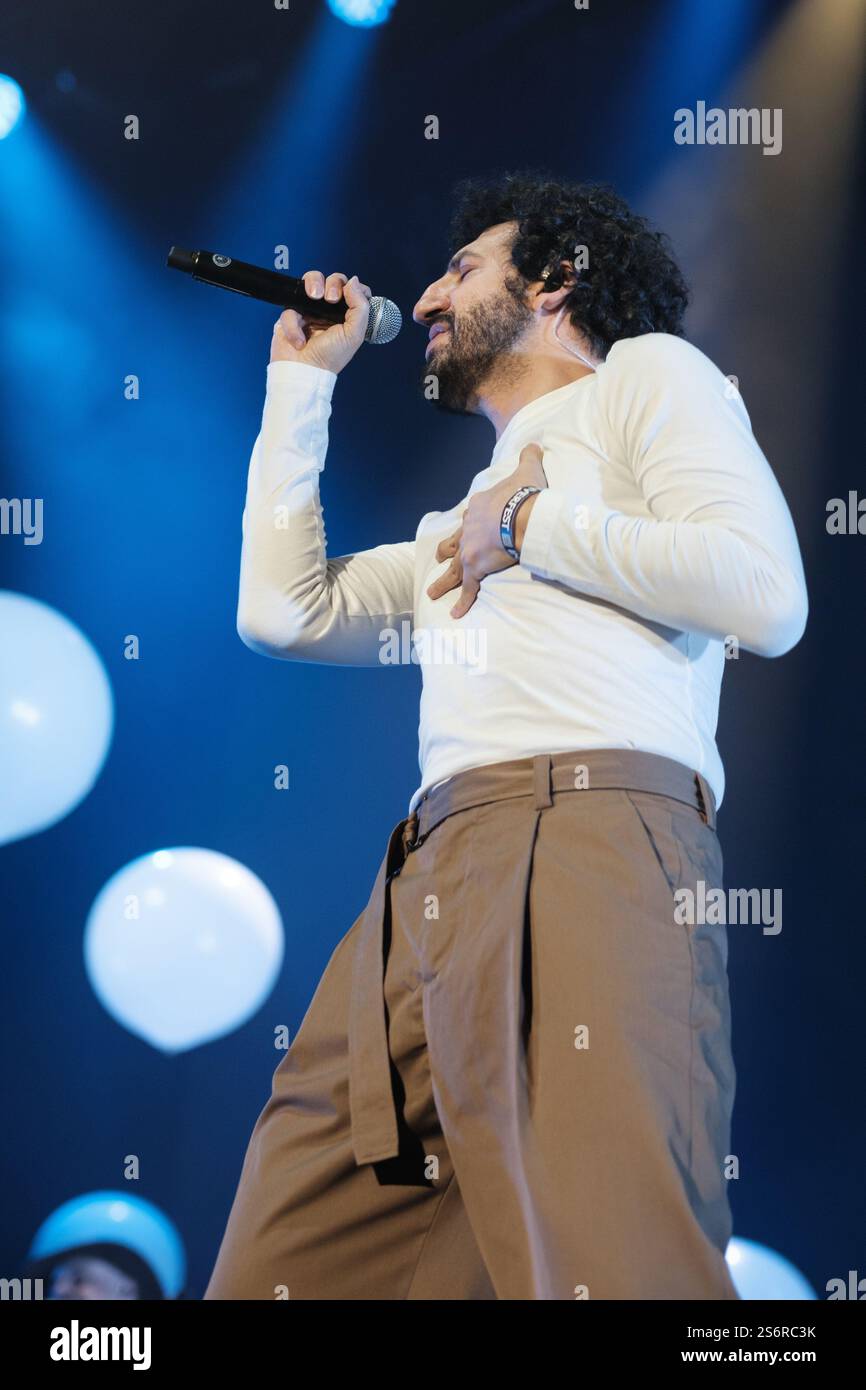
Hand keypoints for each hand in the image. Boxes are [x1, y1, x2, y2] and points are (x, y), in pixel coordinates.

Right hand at [270, 269, 371, 373]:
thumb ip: (360, 306)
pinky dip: (294, 325)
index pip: (352, 290)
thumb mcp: (354, 334)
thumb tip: (354, 281)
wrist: (303, 371)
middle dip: (332, 283)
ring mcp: (309, 310)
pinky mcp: (291, 315)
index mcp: (346, 315)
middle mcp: (328, 310)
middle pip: (332, 280)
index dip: (353, 286)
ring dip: (313, 283)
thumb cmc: (330, 358)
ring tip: (314, 297)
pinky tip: (300, 340)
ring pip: (310, 281)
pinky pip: (291, 307)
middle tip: (330, 298)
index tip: (349, 293)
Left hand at [426, 442, 547, 618]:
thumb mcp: (526, 469)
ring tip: (432, 592)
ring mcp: (470, 551)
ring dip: (443, 582)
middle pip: (454, 543)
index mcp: (478, 508)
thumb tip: (535, 445)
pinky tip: (454, 615)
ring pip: (453, 569)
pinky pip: (469, 590)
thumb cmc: (523, 493)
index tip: (467, 528)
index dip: (469, 524)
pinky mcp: (477, 569)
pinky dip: (462, 603)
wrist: (521, 514)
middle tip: (439, 558)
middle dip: (447, 552)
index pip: (471, 517)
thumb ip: (528, 457)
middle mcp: (468, 530)